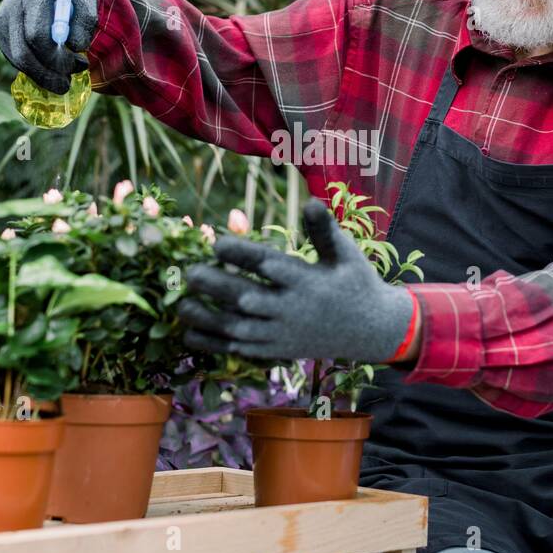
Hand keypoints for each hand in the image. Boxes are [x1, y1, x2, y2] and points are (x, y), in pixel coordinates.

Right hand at [0, 0, 98, 93]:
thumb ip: (86, 20)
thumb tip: (75, 47)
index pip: (37, 35)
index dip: (57, 57)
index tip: (80, 63)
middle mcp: (11, 8)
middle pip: (23, 54)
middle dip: (47, 75)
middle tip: (67, 85)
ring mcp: (1, 21)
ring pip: (18, 60)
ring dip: (42, 74)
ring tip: (65, 74)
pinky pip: (15, 59)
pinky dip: (34, 68)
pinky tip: (51, 65)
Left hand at [178, 199, 414, 363]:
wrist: (372, 331)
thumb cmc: (356, 283)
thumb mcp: (346, 253)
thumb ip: (324, 230)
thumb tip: (312, 202)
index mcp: (307, 281)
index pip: (268, 266)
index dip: (242, 254)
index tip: (216, 243)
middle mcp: (291, 309)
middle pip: (247, 298)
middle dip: (217, 286)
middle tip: (189, 272)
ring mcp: (283, 334)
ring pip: (239, 328)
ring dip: (208, 319)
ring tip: (180, 306)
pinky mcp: (277, 350)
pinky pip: (242, 350)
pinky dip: (215, 345)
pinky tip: (190, 335)